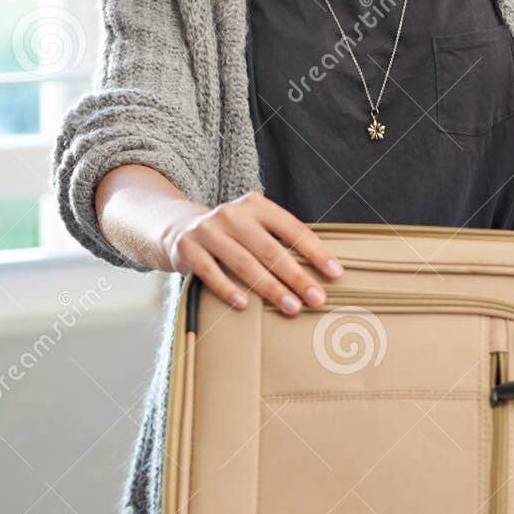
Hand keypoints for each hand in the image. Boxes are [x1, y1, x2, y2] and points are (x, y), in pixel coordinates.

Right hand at [161, 191, 342, 312]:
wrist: (178, 228)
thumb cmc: (231, 235)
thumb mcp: (254, 227)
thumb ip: (280, 241)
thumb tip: (321, 273)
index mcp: (257, 206)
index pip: (292, 229)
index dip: (315, 251)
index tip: (335, 273)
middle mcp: (233, 214)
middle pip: (271, 249)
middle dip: (297, 277)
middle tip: (317, 299)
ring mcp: (208, 230)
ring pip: (245, 263)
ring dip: (271, 288)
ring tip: (292, 307)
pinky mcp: (188, 248)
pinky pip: (211, 272)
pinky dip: (229, 289)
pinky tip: (245, 305)